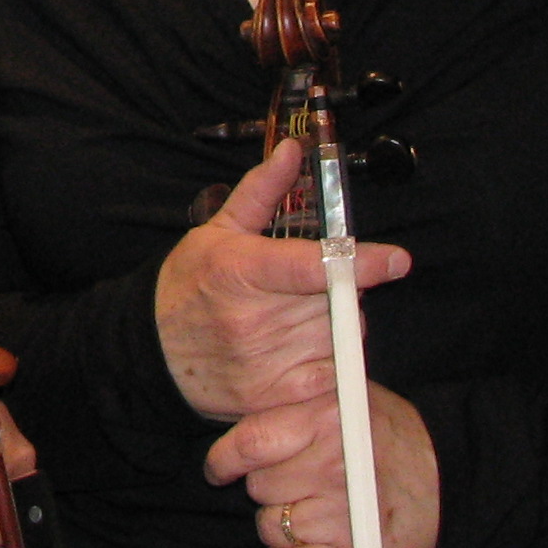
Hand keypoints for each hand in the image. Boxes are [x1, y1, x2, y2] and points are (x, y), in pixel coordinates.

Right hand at [155, 139, 411, 420]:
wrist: (150, 352)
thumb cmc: (188, 284)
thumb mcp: (218, 230)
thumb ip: (262, 191)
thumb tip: (292, 149)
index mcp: (239, 271)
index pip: (312, 267)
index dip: (360, 263)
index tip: (397, 261)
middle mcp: (252, 321)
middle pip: (335, 303)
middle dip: (340, 292)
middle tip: (314, 288)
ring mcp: (263, 364)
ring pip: (337, 340)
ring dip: (335, 327)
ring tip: (300, 318)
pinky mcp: (271, 398)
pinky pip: (328, 377)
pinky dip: (329, 361)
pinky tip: (305, 349)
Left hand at [206, 385, 442, 547]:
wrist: (451, 482)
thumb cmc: (393, 439)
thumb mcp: (349, 401)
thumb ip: (297, 407)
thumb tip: (239, 417)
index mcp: (328, 420)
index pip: (250, 444)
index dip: (224, 460)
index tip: (220, 469)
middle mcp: (333, 468)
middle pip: (258, 489)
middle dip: (271, 488)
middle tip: (300, 483)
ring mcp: (341, 518)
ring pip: (268, 529)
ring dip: (281, 525)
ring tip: (316, 511)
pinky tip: (314, 543)